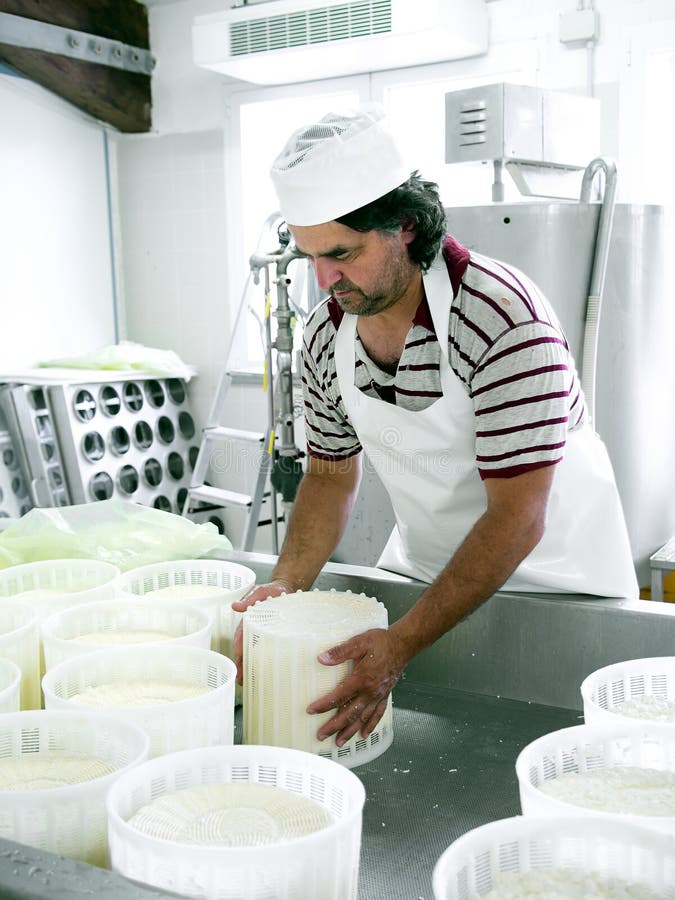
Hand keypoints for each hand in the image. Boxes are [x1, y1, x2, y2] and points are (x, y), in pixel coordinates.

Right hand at [232, 579, 293, 684]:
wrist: (286, 590)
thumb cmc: (270, 591)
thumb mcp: (259, 592)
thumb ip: (249, 599)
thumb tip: (235, 606)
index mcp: (248, 620)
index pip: (241, 634)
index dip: (239, 644)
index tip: (238, 654)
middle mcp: (253, 630)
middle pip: (245, 649)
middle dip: (241, 663)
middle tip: (239, 678)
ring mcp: (263, 635)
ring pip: (253, 654)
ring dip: (249, 667)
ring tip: (246, 681)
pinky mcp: (273, 638)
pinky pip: (267, 652)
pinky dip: (262, 663)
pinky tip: (262, 674)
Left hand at [307, 628, 406, 747]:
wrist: (402, 645)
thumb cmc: (381, 642)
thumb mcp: (359, 642)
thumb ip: (340, 652)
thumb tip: (322, 659)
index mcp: (362, 679)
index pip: (339, 696)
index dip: (324, 705)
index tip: (312, 711)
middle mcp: (370, 691)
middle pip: (349, 713)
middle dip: (334, 726)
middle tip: (321, 735)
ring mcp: (379, 695)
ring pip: (362, 718)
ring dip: (350, 731)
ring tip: (338, 741)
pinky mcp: (385, 695)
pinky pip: (377, 714)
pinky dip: (370, 725)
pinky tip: (363, 733)